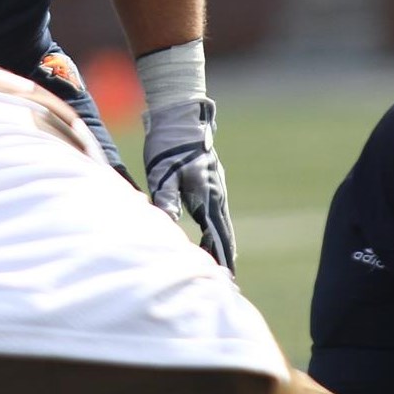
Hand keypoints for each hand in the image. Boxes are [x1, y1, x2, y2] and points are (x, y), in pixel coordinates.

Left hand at [142, 97, 235, 270]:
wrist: (180, 116)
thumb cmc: (168, 145)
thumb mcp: (163, 174)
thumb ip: (168, 199)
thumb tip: (171, 225)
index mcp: (207, 196)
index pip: (217, 235)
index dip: (221, 257)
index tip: (227, 277)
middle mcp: (216, 194)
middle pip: (224, 231)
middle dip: (225, 254)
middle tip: (230, 278)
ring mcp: (216, 185)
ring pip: (221, 221)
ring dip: (222, 241)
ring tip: (223, 260)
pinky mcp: (211, 178)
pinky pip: (217, 210)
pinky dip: (217, 226)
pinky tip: (212, 230)